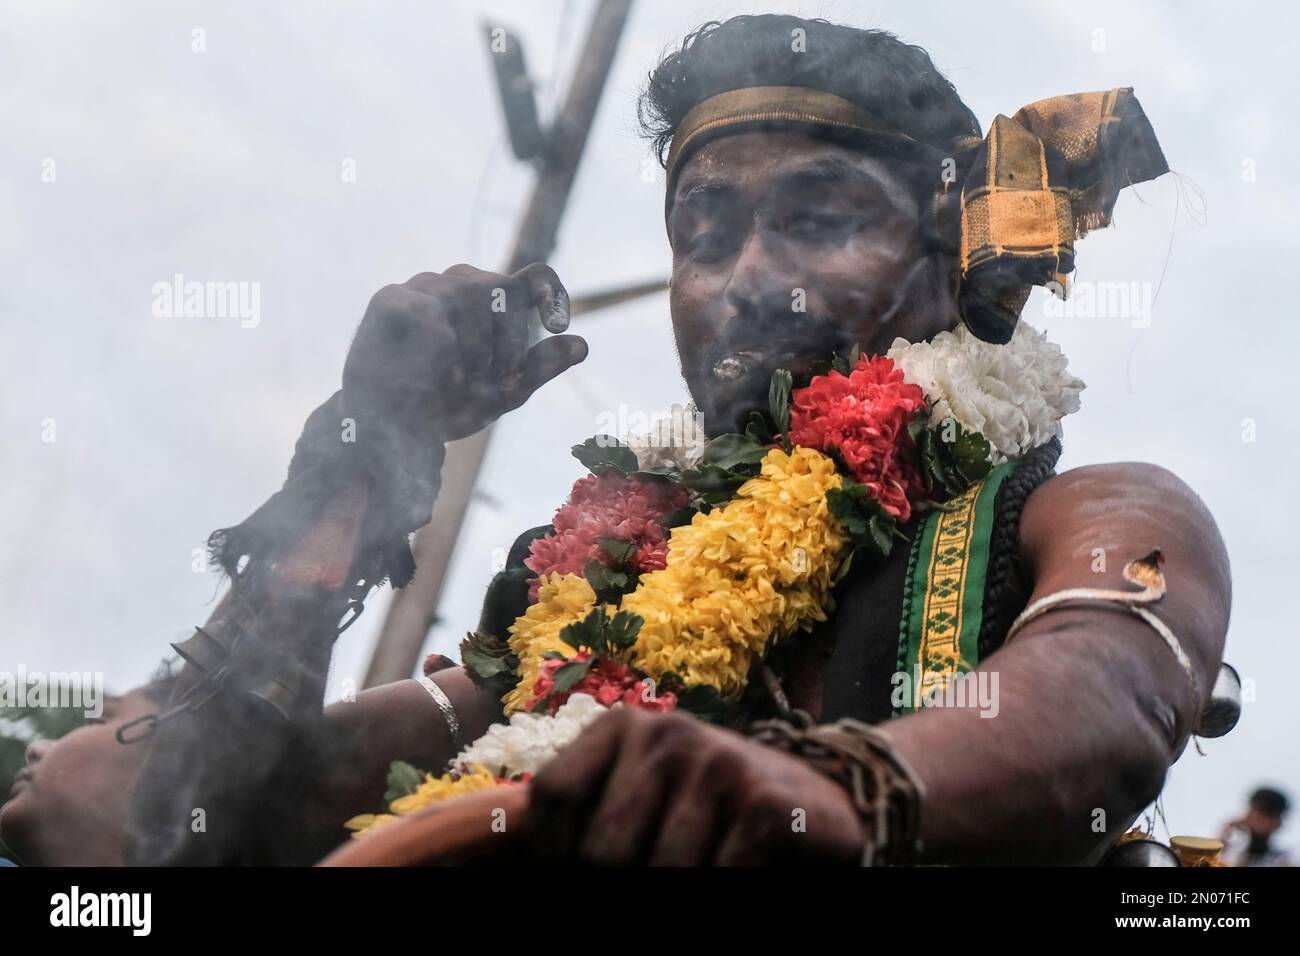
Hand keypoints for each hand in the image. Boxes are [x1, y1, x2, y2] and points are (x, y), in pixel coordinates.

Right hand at [342, 263, 586, 444]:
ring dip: (476, 346)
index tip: (557, 325)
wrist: (390, 433)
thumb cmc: (448, 406)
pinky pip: (428, 309)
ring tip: (460, 382)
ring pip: (470, 292)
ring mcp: (424, 288)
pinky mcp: (391, 299)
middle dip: (509, 341)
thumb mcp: (503, 392)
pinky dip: (441, 342)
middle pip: (506, 288)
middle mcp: (460, 286)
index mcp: (492, 304)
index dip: (551, 295)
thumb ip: (539, 367)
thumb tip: (582, 345)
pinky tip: (439, 369)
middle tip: (496, 380)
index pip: (535, 277)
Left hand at [529, 708, 865, 864]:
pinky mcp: (765, 805)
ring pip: (661, 874)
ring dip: (680, 888)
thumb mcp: (641, 793)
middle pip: (601, 852)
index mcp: (623, 725)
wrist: (821, 803)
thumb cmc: (709, 810)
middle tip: (657, 870)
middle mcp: (667, 733)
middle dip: (623, 883)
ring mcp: (718, 764)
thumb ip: (584, 811)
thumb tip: (512, 849)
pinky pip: (717, 878)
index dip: (556, 852)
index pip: (551, 798)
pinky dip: (723, 886)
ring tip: (703, 862)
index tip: (579, 866)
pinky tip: (736, 868)